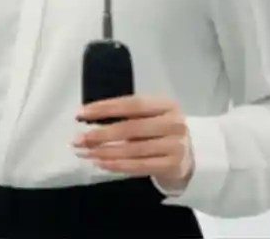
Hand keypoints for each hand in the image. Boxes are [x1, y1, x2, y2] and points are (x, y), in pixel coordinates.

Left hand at [73, 95, 192, 191]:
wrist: (192, 155)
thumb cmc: (162, 130)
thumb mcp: (152, 116)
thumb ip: (127, 115)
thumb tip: (87, 118)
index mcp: (166, 104)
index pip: (131, 104)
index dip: (105, 108)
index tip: (80, 114)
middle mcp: (174, 123)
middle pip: (130, 128)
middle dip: (100, 134)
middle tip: (78, 139)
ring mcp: (176, 146)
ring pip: (132, 150)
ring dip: (104, 152)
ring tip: (84, 153)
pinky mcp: (173, 166)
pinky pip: (139, 166)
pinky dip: (117, 165)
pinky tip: (100, 163)